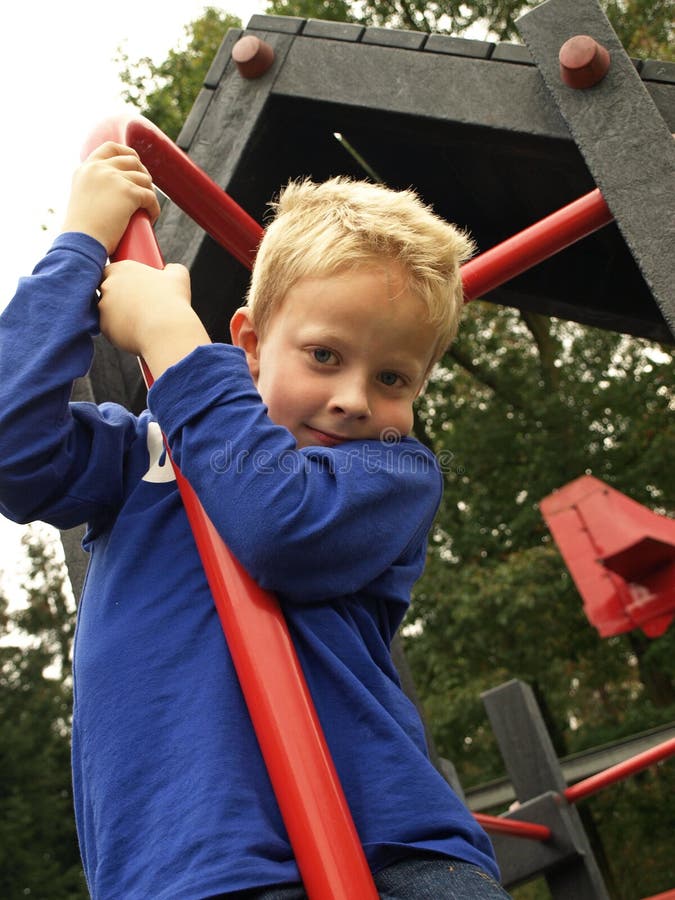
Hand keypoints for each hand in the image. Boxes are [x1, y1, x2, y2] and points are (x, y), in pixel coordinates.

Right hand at [62, 142, 160, 254]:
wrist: (81, 243)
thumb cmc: (81, 232)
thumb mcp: (83, 201)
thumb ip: (94, 191)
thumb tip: (111, 197)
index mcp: (86, 169)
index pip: (111, 147)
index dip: (128, 153)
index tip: (136, 164)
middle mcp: (99, 168)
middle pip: (133, 161)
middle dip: (143, 175)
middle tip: (145, 192)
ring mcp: (114, 178)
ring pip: (144, 179)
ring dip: (149, 194)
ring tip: (147, 209)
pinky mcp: (128, 192)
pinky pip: (150, 197)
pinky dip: (154, 208)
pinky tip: (151, 217)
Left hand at [99, 260, 210, 376]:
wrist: (167, 332)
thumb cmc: (173, 302)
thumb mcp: (179, 277)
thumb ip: (173, 269)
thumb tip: (171, 269)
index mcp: (121, 269)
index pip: (110, 270)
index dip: (118, 278)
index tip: (130, 284)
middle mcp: (108, 286)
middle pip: (106, 289)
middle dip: (116, 296)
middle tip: (133, 302)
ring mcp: (104, 307)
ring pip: (107, 310)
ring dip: (117, 314)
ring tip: (138, 320)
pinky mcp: (105, 328)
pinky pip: (110, 328)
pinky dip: (120, 331)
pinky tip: (135, 332)